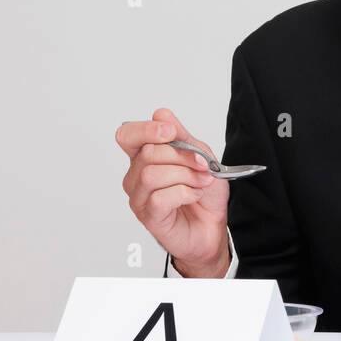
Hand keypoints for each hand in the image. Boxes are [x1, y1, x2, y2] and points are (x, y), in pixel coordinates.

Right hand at [118, 107, 230, 276]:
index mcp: (144, 156)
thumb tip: (162, 114)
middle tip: (203, 165)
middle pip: (148, 153)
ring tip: (201, 182)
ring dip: (186, 176)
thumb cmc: (204, 193)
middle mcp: (136, 175)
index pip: (127, 135)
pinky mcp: (148, 215)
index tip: (171, 132)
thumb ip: (182, 136)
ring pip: (153, 174)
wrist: (213, 226)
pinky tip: (193, 196)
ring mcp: (139, 197)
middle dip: (182, 156)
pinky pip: (160, 197)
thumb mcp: (200, 156)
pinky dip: (184, 193)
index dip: (146, 129)